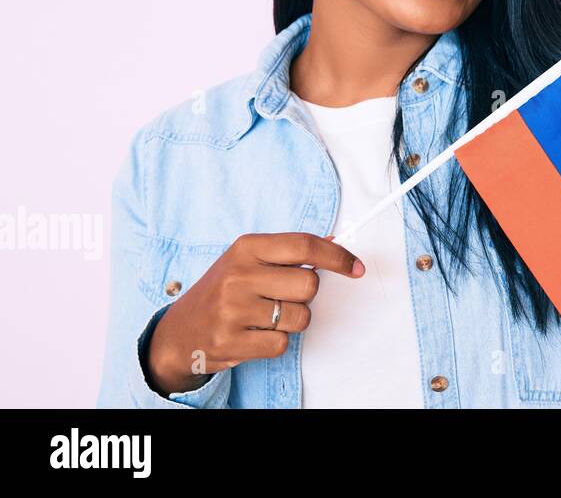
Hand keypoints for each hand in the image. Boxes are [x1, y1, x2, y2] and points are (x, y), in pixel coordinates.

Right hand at [144, 232, 364, 395]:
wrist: (178, 333)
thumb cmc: (221, 292)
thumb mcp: (247, 260)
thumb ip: (288, 252)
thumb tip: (333, 243)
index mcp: (246, 248)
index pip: (304, 246)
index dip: (337, 256)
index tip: (355, 267)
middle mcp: (238, 276)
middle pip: (309, 285)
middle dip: (305, 295)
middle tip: (283, 297)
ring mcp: (232, 310)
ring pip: (300, 317)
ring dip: (292, 321)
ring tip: (265, 317)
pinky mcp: (231, 342)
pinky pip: (282, 343)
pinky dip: (276, 342)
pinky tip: (255, 335)